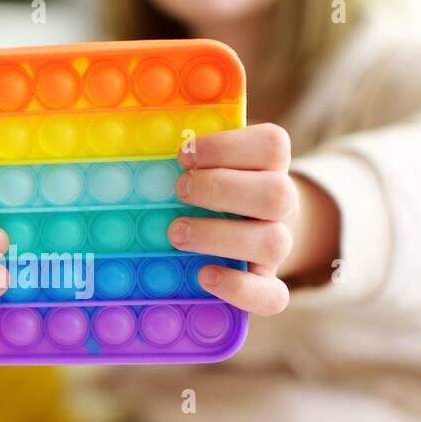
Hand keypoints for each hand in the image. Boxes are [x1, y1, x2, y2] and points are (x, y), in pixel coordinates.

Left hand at [169, 123, 339, 313]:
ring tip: (176, 232)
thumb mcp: (202, 163)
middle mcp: (281, 204)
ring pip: (275, 242)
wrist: (237, 234)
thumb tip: (139, 124)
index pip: (273, 145)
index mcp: (269, 165)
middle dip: (221, 189)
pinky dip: (239, 288)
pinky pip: (274, 296)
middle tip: (179, 190)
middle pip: (278, 193)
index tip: (184, 154)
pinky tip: (204, 275)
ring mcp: (277, 246)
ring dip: (220, 235)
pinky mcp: (268, 285)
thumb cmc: (207, 189)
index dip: (228, 147)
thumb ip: (187, 149)